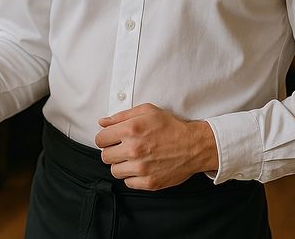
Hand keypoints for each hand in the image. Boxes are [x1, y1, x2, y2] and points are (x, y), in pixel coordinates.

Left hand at [94, 103, 218, 190]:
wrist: (194, 145)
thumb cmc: (170, 126)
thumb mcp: (147, 111)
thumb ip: (121, 116)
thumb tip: (102, 122)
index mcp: (130, 129)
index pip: (100, 139)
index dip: (106, 138)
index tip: (113, 139)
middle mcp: (134, 149)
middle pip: (105, 156)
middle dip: (112, 151)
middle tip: (124, 148)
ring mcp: (141, 168)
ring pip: (115, 171)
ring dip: (122, 165)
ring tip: (134, 158)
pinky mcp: (149, 182)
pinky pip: (128, 183)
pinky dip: (133, 176)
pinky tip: (143, 167)